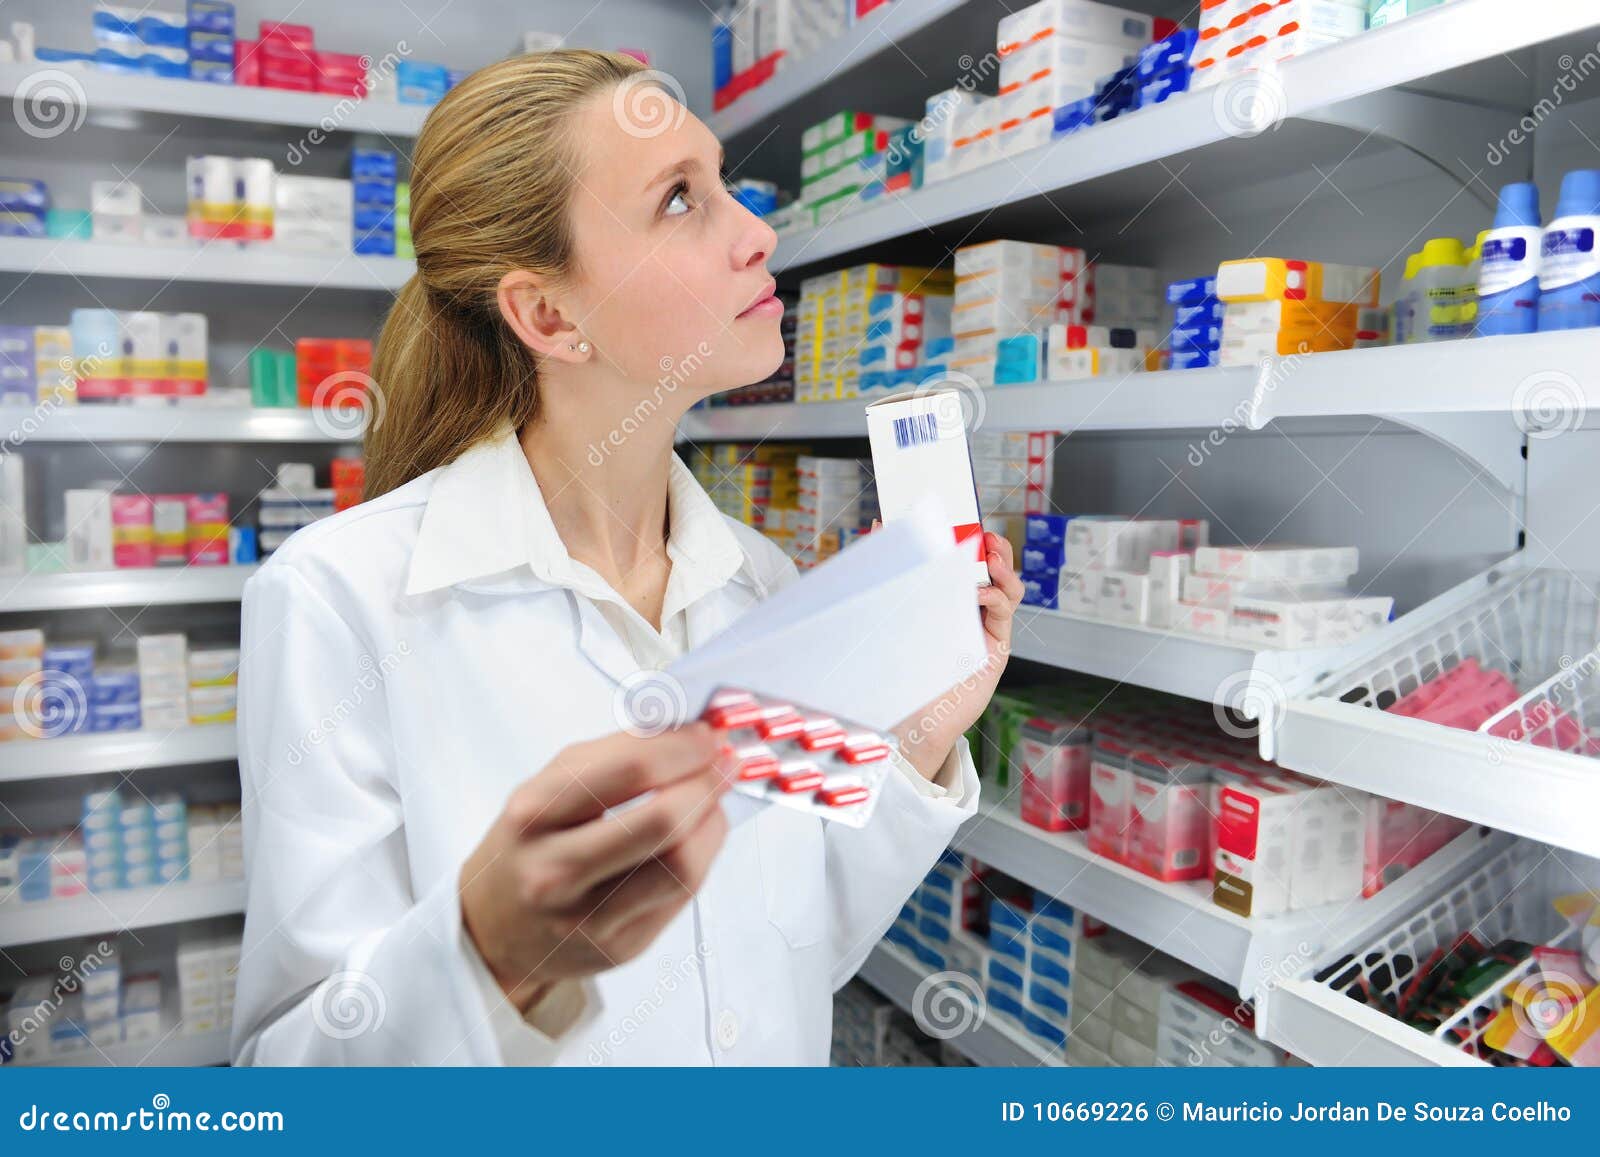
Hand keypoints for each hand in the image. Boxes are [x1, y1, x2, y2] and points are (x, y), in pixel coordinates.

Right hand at [459, 723, 730, 1013]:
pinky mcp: (620, 947)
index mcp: (534, 815)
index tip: (708, 734)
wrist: (496, 927)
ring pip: (683, 866)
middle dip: (707, 783)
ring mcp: (588, 917)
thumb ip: (615, 755)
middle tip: (723, 763)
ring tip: (713, 799)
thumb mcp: (550, 785)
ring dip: (713, 822)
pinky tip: (698, 835)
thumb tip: (686, 731)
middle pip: (663, 821)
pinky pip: (683, 896)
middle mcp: (556, 870)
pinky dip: (703, 855)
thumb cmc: (530, 844)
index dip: (682, 748)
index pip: (629, 770)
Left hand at [891, 529, 1025, 779]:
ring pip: (1007, 589)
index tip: (963, 516)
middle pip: (992, 570)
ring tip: (994, 554)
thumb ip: (888, 572)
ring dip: (1004, 568)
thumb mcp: (889, 612)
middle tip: (985, 533)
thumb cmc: (898, 669)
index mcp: (945, 599)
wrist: (910, 719)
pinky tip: (985, 593)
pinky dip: (998, 597)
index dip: (968, 537)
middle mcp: (968, 612)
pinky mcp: (995, 648)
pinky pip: (1005, 614)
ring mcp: (984, 629)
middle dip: (994, 548)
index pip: (964, 560)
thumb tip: (877, 526)